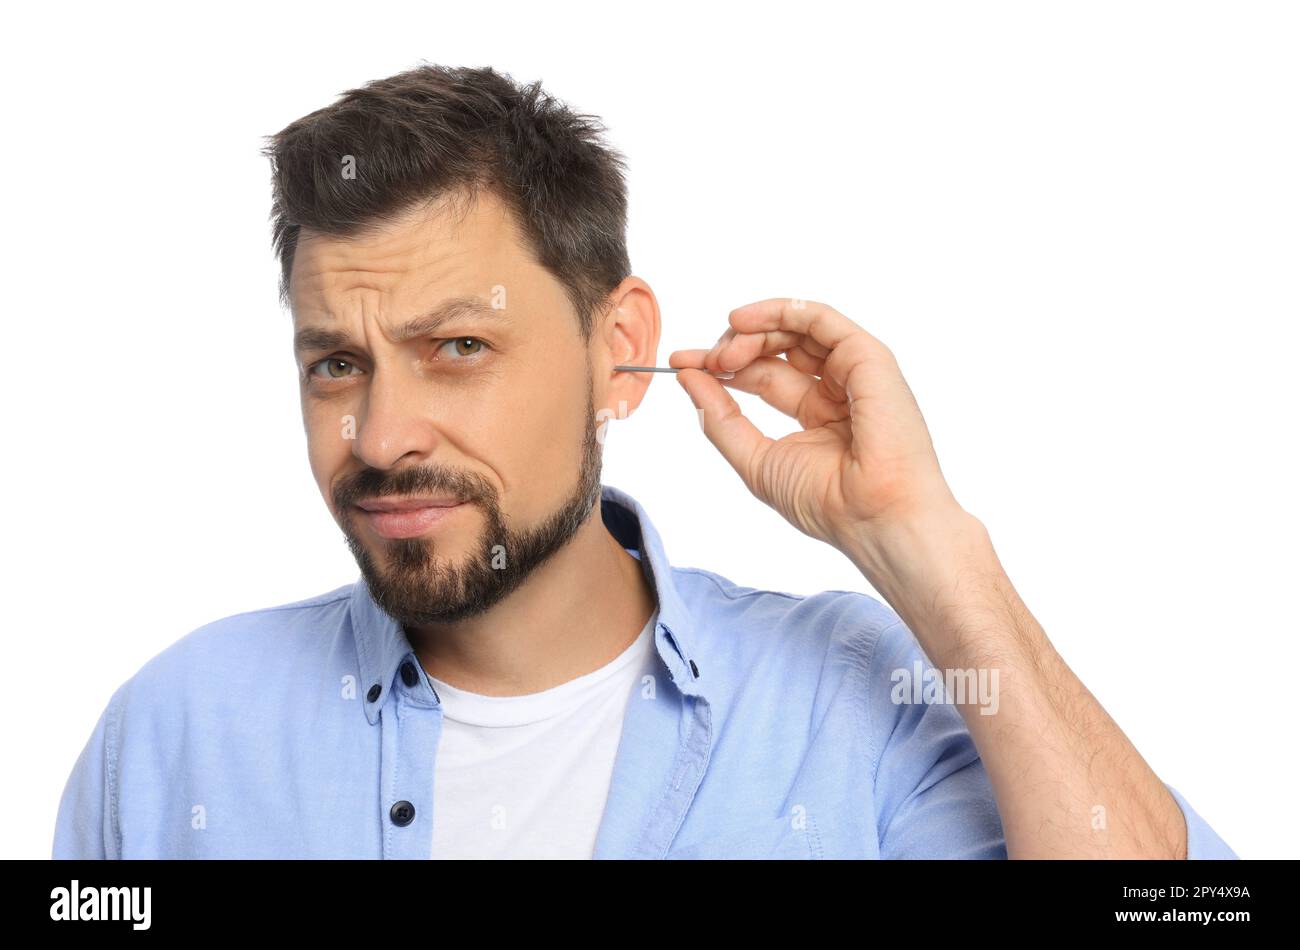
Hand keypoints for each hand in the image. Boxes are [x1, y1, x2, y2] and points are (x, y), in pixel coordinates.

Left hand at [668, 297, 965, 552]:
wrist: (871, 516)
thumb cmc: (827, 502)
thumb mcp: (755, 459)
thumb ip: (720, 417)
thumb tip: (688, 378)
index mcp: (818, 415)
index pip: (762, 376)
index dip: (721, 366)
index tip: (682, 364)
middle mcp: (838, 390)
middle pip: (777, 350)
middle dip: (734, 348)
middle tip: (703, 361)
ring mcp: (855, 372)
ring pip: (797, 328)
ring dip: (752, 330)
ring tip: (722, 350)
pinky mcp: (868, 358)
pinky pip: (820, 319)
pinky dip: (779, 312)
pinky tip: (743, 322)